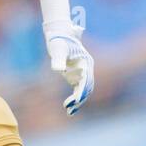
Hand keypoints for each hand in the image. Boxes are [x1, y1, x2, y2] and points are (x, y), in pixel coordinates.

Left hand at [40, 0, 93, 116]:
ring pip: (84, 90)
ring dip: (78, 101)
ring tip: (69, 111)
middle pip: (87, 87)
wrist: (59, 34)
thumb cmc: (59, 40)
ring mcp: (83, 72)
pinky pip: (78, 89)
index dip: (81, 91)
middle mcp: (87, 68)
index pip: (86, 80)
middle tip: (70, 109)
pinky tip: (69, 108)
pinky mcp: (76, 75)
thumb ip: (58, 59)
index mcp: (86, 63)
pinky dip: (75, 98)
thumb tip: (58, 69)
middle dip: (80, 99)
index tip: (75, 101)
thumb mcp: (57, 49)